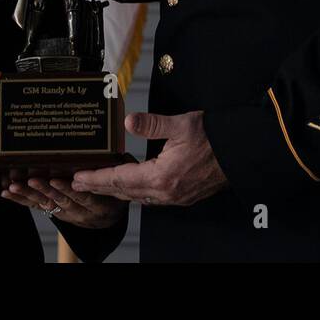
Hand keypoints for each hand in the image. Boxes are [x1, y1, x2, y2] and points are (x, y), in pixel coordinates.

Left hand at [0, 171, 127, 228]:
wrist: (107, 217)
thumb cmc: (113, 194)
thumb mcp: (121, 183)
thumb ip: (117, 168)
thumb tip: (117, 150)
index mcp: (99, 204)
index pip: (84, 196)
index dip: (70, 188)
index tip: (57, 178)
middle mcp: (81, 211)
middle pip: (62, 200)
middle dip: (45, 189)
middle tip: (32, 179)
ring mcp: (67, 213)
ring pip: (46, 204)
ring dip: (29, 195)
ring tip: (14, 185)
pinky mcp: (55, 212)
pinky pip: (37, 207)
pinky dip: (21, 200)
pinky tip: (7, 192)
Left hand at [70, 111, 227, 206]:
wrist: (241, 153)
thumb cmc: (214, 137)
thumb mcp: (180, 124)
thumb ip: (152, 124)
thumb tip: (128, 122)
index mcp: (162, 177)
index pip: (120, 179)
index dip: (97, 179)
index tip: (78, 178)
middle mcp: (166, 192)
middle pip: (125, 192)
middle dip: (101, 187)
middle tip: (79, 182)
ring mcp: (175, 197)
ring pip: (138, 197)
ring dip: (117, 190)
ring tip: (99, 183)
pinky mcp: (183, 196)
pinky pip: (151, 197)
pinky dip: (135, 191)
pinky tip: (131, 184)